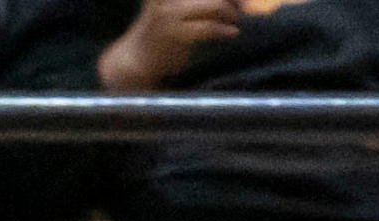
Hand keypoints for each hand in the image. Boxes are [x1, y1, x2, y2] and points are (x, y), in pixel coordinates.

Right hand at [99, 0, 240, 89]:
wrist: (135, 58)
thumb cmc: (158, 31)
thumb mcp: (171, 6)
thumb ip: (195, 2)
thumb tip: (230, 0)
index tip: (239, 0)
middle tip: (243, 6)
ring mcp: (171, 15)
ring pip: (214, 5)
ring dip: (231, 12)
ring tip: (236, 19)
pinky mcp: (177, 35)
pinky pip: (208, 28)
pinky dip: (224, 30)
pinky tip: (232, 33)